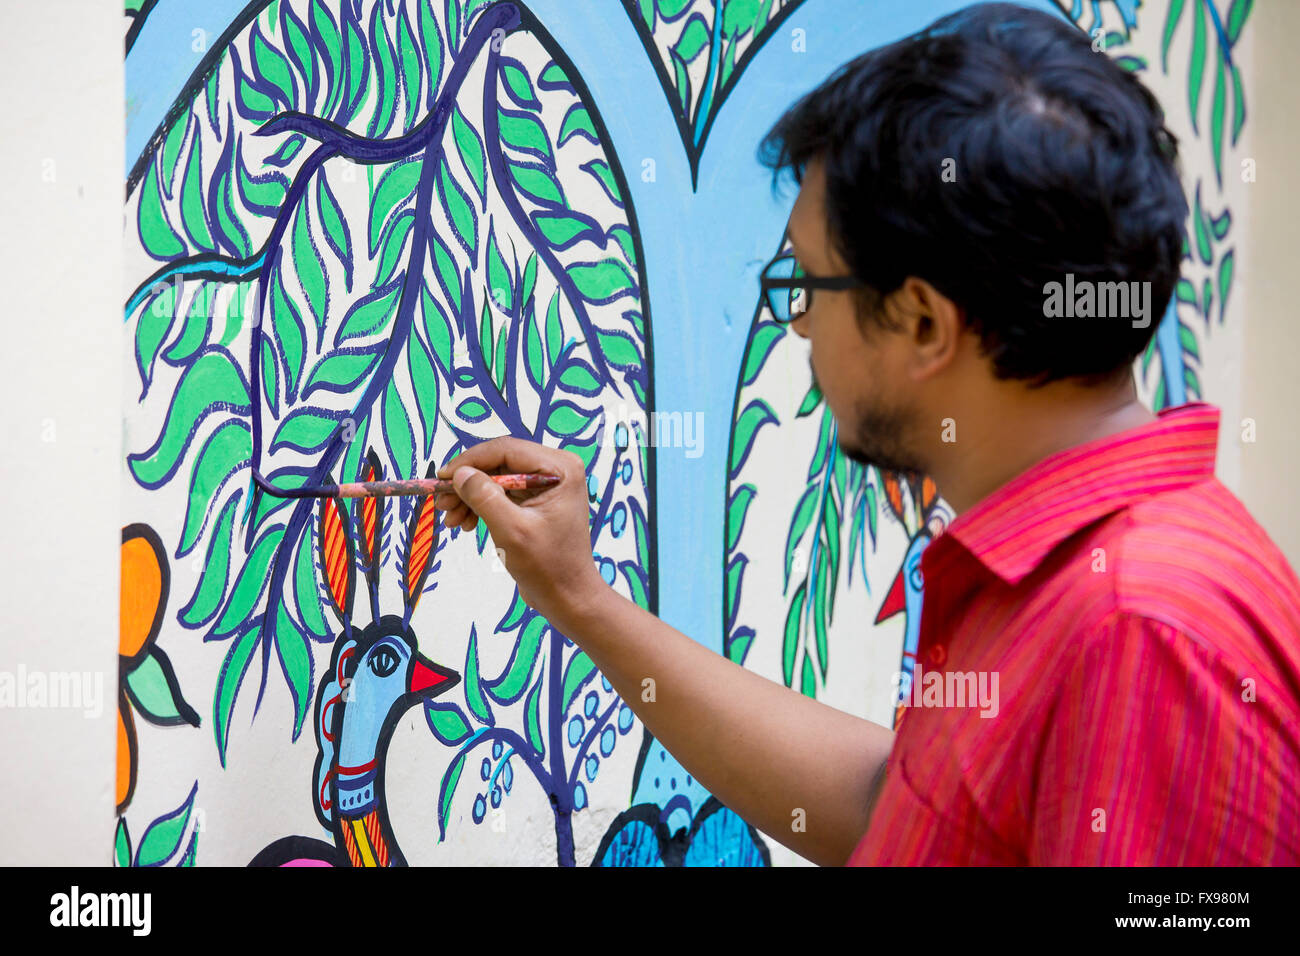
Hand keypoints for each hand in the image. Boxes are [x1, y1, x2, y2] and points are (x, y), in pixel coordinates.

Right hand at [433, 437, 608, 623]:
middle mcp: (555, 469)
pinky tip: (465, 524)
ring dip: (470, 496)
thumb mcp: (512, 530)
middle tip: (442, 503)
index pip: (506, 449)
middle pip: (499, 462)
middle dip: (468, 482)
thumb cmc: (548, 566)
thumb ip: (485, 497)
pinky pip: (501, 493)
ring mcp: (545, 484)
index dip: (470, 461)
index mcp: (559, 469)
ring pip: (495, 478)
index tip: (442, 478)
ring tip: (450, 520)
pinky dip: (480, 506)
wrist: (567, 597)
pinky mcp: (535, 500)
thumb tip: (459, 473)